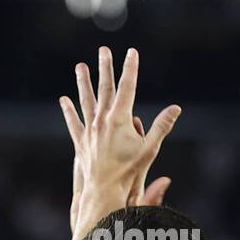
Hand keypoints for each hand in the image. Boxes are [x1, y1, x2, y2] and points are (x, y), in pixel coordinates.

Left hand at [59, 46, 179, 232]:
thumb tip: (176, 108)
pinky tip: (64, 100)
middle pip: (104, 88)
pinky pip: (74, 121)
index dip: (130, 68)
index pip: (127, 87)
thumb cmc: (130, 171)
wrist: (104, 189)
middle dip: (105, 68)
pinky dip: (69, 110)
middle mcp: (101, 119)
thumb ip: (162, 126)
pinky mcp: (81, 140)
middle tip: (103, 50)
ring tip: (80, 66)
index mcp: (119, 119)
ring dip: (83, 82)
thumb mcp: (151, 148)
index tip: (132, 53)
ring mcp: (89, 129)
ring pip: (86, 100)